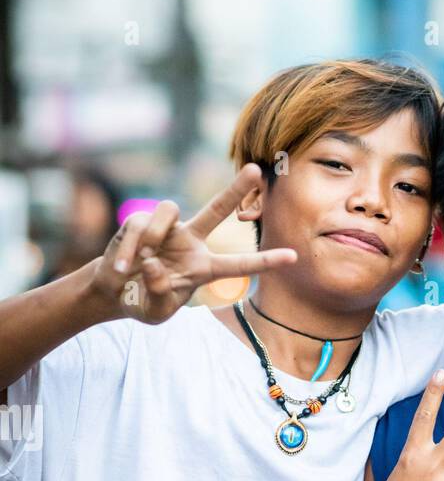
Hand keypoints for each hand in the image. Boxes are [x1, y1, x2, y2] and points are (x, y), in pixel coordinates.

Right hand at [89, 164, 296, 323]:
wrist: (114, 292)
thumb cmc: (142, 301)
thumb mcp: (155, 311)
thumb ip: (160, 294)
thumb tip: (155, 263)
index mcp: (203, 268)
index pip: (239, 264)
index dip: (265, 261)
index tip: (293, 257)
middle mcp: (190, 242)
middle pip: (217, 209)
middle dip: (236, 189)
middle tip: (255, 169)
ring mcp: (167, 230)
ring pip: (170, 209)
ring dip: (154, 234)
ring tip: (142, 262)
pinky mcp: (141, 222)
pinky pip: (140, 225)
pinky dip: (131, 248)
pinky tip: (122, 267)